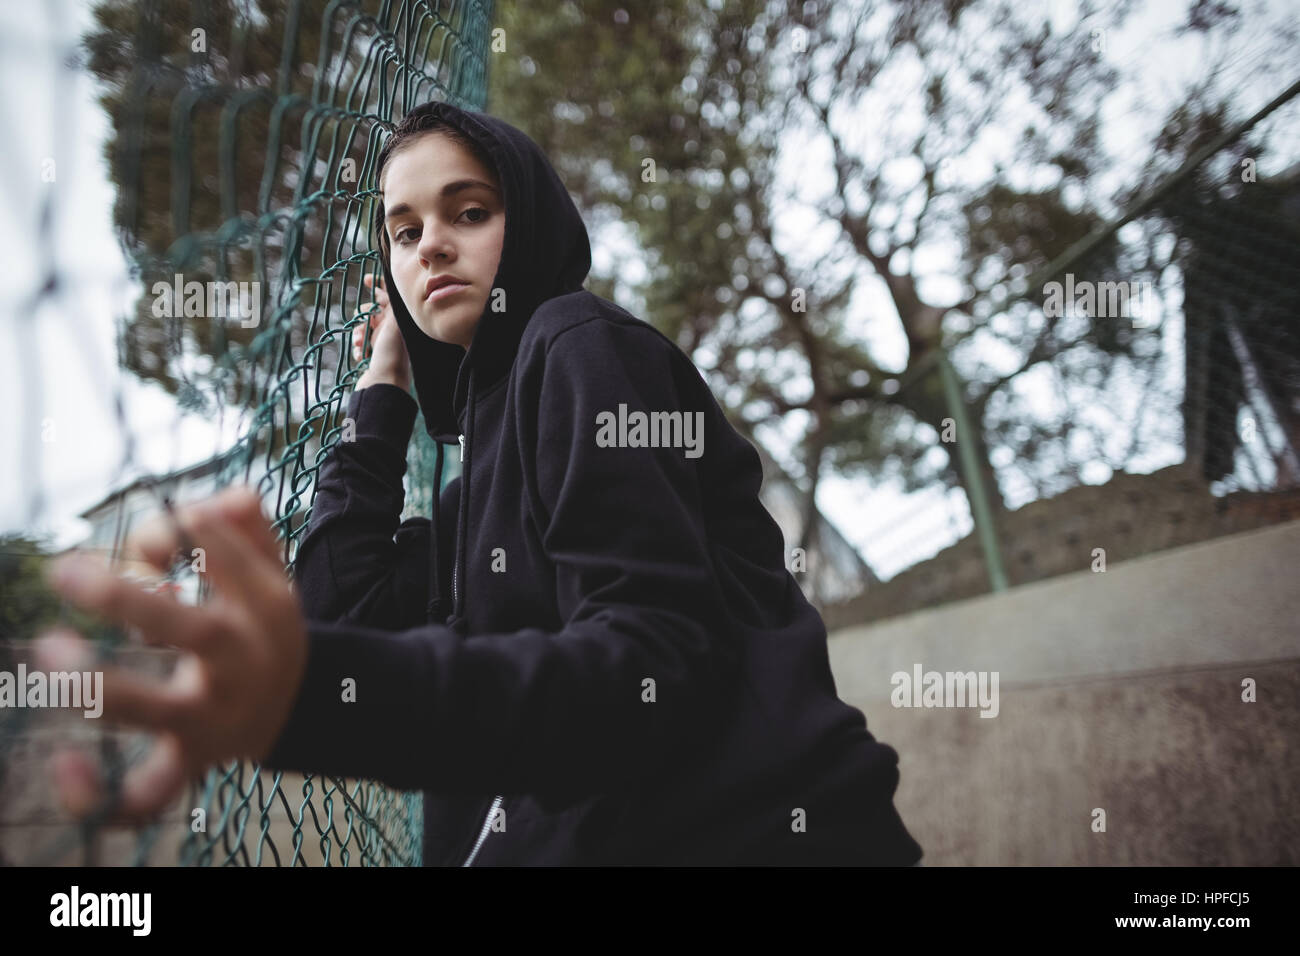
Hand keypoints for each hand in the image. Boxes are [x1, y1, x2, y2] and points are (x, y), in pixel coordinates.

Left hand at [35, 486, 307, 824]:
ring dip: (104, 686)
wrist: (300, 708)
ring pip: (162, 710)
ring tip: (50, 650)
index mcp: (266, 605)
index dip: (179, 531)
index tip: (154, 539)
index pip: (222, 551)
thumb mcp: (269, 570)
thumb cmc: (261, 624)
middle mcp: (245, 660)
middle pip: (197, 631)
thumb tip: (220, 499)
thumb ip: (243, 525)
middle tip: (65, 570)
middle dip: (130, 601)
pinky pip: (147, 794)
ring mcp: (216, 715)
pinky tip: (64, 767)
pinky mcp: (188, 761)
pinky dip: (103, 796)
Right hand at [353, 272, 410, 390]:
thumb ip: (392, 307)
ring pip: (363, 329)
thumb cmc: (391, 357)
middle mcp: (393, 332)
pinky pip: (360, 345)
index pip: (390, 298)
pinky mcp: (374, 356)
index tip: (367, 279)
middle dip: (363, 316)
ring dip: (358, 333)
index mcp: (400, 323)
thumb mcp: (393, 326)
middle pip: (373, 313)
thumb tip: (391, 288)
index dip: (379, 286)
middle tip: (363, 321)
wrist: (385, 385)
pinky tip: (360, 356)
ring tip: (359, 343)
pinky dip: (358, 348)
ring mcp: (383, 344)